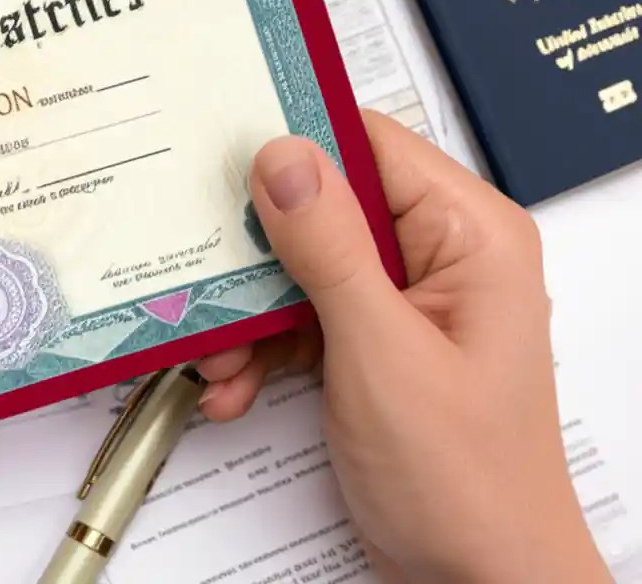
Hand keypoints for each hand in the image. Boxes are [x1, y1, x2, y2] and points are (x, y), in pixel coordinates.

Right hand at [195, 111, 610, 582]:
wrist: (477, 578)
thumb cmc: (466, 478)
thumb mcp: (383, 353)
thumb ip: (330, 249)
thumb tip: (281, 156)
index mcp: (468, 235)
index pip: (369, 145)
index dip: (293, 140)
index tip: (217, 145)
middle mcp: (438, 258)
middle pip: (324, 211)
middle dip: (255, 255)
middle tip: (204, 279)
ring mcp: (402, 305)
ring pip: (301, 271)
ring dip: (248, 316)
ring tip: (215, 358)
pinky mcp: (372, 347)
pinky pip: (301, 323)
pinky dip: (261, 355)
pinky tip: (234, 387)